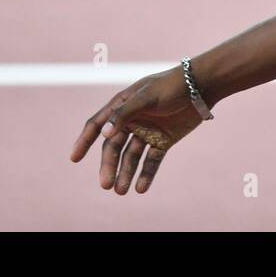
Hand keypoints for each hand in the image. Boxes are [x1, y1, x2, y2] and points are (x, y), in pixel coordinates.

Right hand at [69, 66, 205, 194]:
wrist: (202, 86)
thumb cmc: (171, 86)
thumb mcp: (146, 96)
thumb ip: (124, 113)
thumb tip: (104, 133)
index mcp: (122, 106)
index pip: (97, 125)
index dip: (84, 141)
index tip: (74, 158)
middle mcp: (131, 120)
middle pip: (114, 146)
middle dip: (109, 165)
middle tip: (106, 185)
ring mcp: (147, 131)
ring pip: (131, 157)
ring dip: (126, 173)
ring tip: (122, 191)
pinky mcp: (163, 141)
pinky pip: (151, 160)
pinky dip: (146, 174)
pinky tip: (141, 188)